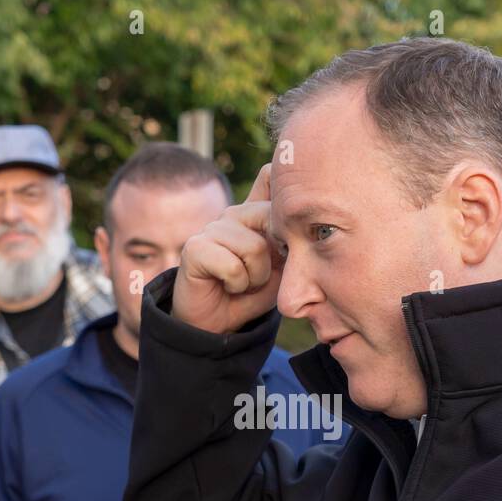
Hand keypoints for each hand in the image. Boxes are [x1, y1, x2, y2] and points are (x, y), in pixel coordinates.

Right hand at [172, 163, 282, 333]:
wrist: (219, 324)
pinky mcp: (195, 248)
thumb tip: (307, 215)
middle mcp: (232, 215)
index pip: (270, 176)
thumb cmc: (252, 294)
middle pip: (271, 217)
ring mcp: (211, 228)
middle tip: (262, 275)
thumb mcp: (283, 267)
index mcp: (254, 213)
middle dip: (275, 257)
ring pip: (254, 247)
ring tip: (243, 283)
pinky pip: (233, 266)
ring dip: (255, 277)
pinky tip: (228, 287)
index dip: (285, 191)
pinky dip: (237, 285)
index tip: (292, 216)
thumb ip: (294, 240)